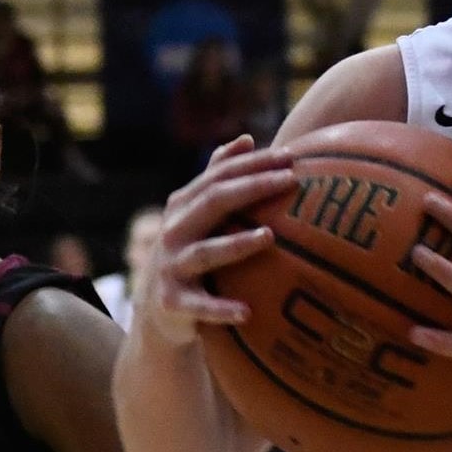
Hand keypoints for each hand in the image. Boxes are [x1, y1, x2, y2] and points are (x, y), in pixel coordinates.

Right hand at [136, 135, 290, 347]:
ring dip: (237, 244)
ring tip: (269, 236)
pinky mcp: (174, 302)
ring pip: (205, 252)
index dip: (253, 164)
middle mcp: (174, 231)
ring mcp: (171, 267)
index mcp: (182, 205)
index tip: (290, 156)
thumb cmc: (190, 250)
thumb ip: (217, 175)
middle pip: (214, 203)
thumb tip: (247, 139)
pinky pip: (200, 306)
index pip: (219, 176)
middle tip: (292, 180)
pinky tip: (247, 312)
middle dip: (253, 188)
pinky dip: (221, 309)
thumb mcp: (197, 212)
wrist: (158, 309)